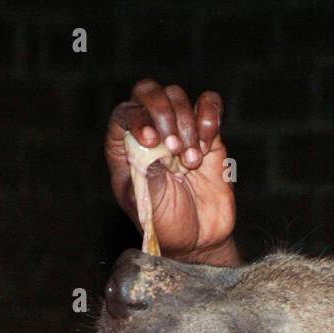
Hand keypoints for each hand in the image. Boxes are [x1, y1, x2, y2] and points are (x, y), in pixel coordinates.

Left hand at [105, 79, 239, 265]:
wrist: (199, 240)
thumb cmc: (165, 224)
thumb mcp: (148, 208)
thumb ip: (148, 177)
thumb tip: (153, 149)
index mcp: (125, 148)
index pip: (124, 114)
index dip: (137, 118)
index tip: (151, 141)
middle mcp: (150, 132)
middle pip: (148, 92)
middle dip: (163, 111)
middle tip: (173, 147)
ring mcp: (179, 129)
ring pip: (178, 96)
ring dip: (187, 125)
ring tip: (191, 162)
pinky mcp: (207, 134)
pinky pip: (208, 104)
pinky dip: (210, 116)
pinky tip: (207, 145)